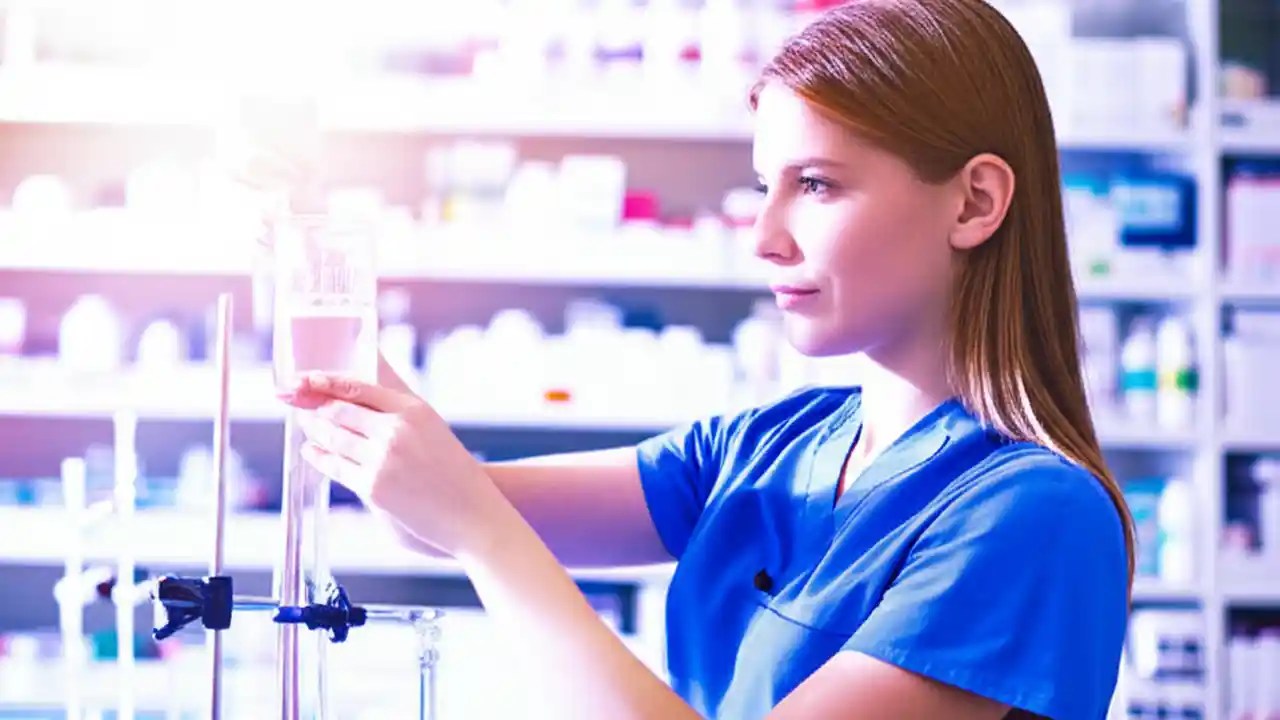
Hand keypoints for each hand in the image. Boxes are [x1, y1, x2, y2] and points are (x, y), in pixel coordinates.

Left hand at [284, 373, 510, 557]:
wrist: (471, 512)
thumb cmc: (452, 469)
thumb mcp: (430, 426)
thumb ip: (397, 408)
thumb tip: (358, 391)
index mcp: (413, 409)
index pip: (357, 386)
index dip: (324, 381)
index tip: (304, 378)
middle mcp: (396, 430)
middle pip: (338, 410)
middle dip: (311, 405)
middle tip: (294, 400)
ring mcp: (383, 460)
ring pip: (333, 438)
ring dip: (313, 430)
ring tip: (303, 423)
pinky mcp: (374, 488)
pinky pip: (336, 467)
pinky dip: (319, 457)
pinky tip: (313, 451)